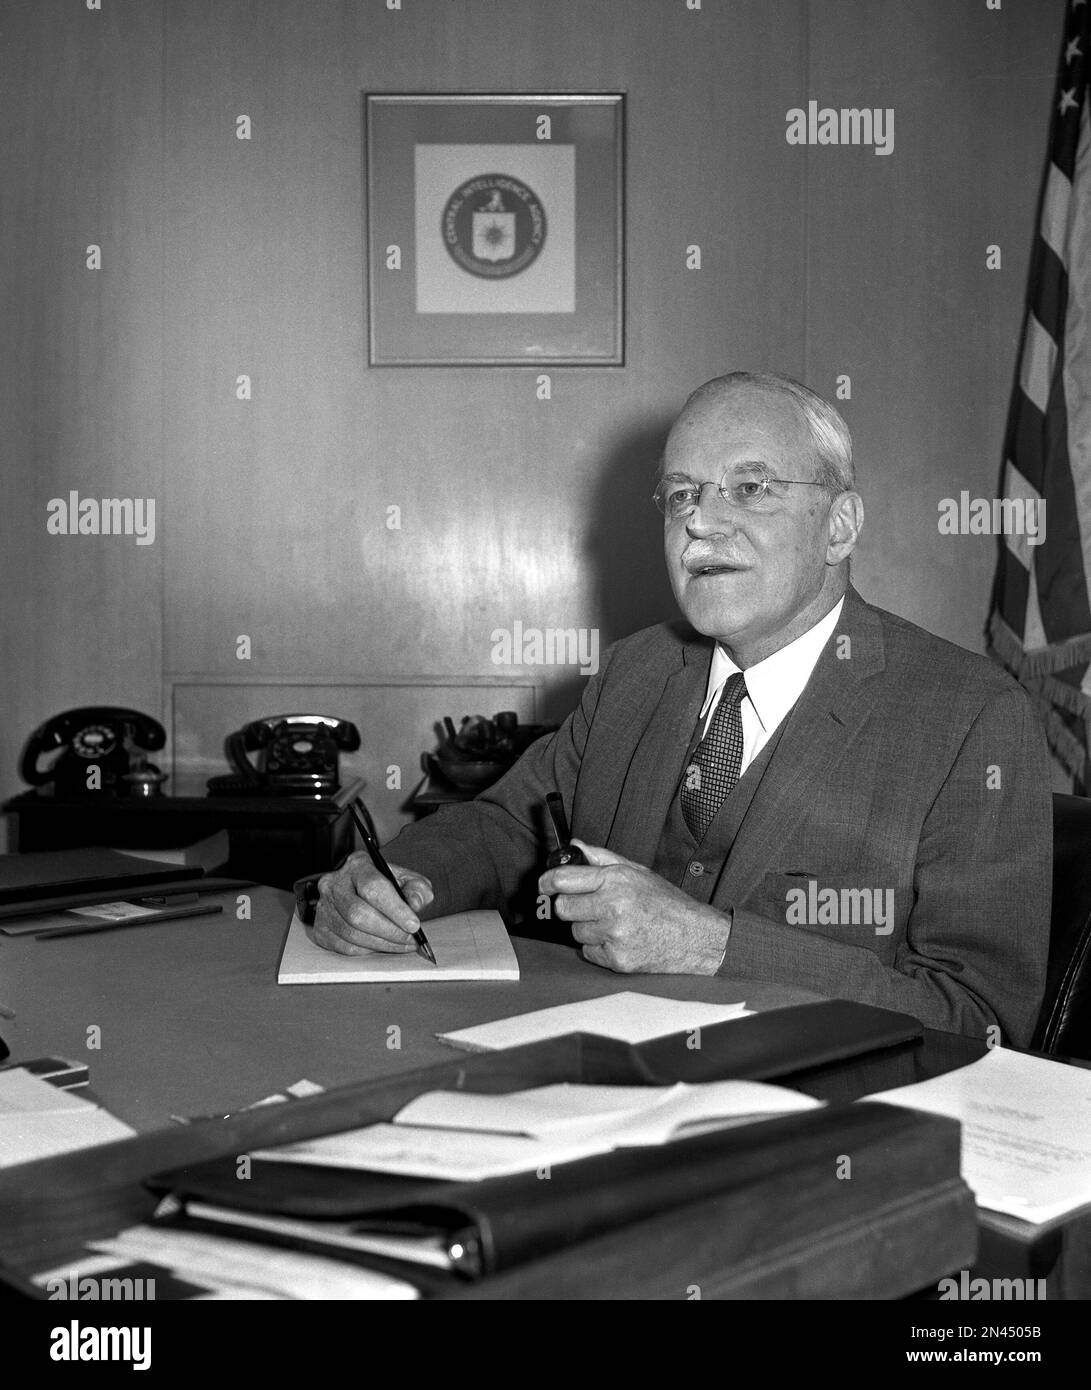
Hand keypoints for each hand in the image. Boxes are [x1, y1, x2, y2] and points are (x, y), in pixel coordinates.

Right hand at [312, 851, 433, 955]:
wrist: (356, 892)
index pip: (373, 887)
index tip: (414, 925)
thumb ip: (417, 889)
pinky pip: (344, 947)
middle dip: (390, 931)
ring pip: (351, 934)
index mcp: (358, 866)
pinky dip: (368, 951)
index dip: (395, 909)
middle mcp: (335, 884)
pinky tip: (384, 946)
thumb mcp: (405, 879)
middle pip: (358, 914)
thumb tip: (416, 903)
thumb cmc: (384, 886)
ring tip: (403, 945)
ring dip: (382, 944)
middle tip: (411, 940)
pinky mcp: (320, 928)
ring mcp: (324, 907)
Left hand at [539, 841, 728, 974]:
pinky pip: (589, 952)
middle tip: (591, 906)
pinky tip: (621, 940)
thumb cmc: (667, 903)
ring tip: (615, 924)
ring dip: (588, 929)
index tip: (544, 885)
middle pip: (563, 909)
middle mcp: (613, 906)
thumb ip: (602, 858)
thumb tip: (575, 845)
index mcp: (616, 879)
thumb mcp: (637, 871)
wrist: (696, 937)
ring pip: (576, 932)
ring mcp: (615, 935)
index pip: (564, 880)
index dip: (547, 882)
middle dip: (572, 907)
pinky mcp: (617, 959)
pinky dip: (599, 948)